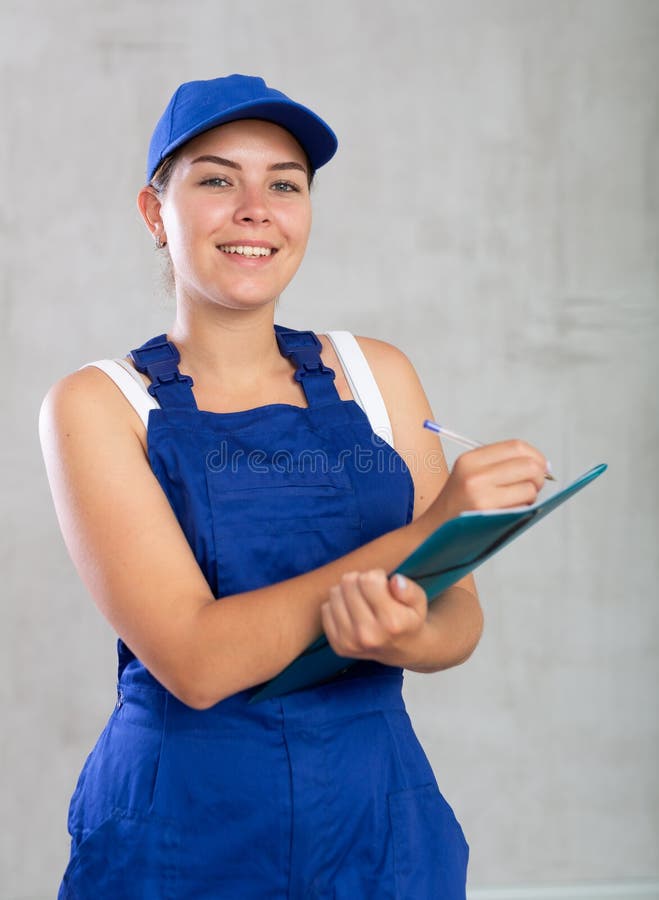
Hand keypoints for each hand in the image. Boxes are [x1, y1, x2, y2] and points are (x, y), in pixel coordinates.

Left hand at [321, 569, 427, 665]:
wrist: (404, 650)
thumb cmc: (409, 619)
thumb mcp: (419, 602)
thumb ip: (410, 590)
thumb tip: (395, 581)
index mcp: (391, 623)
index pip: (368, 580)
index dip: (376, 575)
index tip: (383, 583)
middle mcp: (368, 635)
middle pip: (349, 583)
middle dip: (361, 580)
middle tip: (372, 591)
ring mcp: (350, 642)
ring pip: (335, 592)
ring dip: (347, 591)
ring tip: (362, 600)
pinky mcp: (337, 645)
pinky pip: (325, 609)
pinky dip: (338, 605)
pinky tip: (352, 612)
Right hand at [424, 439, 548, 527]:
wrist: (432, 534)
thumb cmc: (458, 507)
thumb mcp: (470, 475)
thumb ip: (501, 466)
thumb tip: (543, 466)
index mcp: (470, 459)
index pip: (516, 447)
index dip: (535, 456)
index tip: (540, 467)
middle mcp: (474, 473)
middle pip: (528, 465)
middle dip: (539, 476)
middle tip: (533, 486)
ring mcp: (480, 494)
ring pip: (530, 487)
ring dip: (531, 495)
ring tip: (515, 501)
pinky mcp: (487, 513)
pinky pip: (523, 505)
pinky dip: (524, 508)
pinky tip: (510, 511)